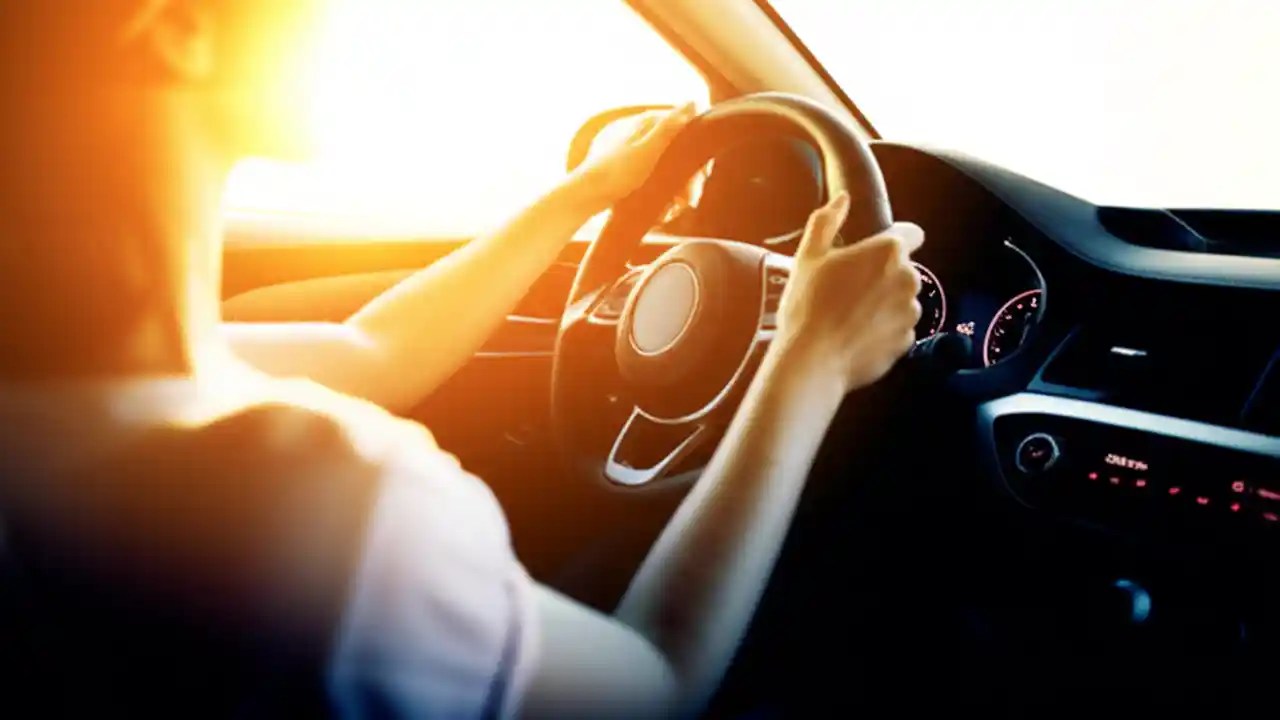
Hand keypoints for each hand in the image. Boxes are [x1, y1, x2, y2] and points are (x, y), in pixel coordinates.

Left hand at [565, 103, 696, 210]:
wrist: (586, 194)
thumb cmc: (617, 172)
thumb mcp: (648, 149)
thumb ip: (670, 127)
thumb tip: (692, 103)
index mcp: (649, 123)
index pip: (688, 131)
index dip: (698, 155)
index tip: (700, 177)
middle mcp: (644, 133)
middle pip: (679, 154)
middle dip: (686, 180)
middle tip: (686, 202)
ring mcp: (638, 151)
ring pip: (669, 170)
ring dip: (675, 191)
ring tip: (672, 210)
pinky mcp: (632, 169)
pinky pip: (655, 180)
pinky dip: (660, 195)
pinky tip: (660, 210)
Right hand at [775, 192, 924, 392]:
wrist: (812, 360)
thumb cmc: (808, 305)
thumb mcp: (808, 255)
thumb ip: (827, 220)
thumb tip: (842, 199)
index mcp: (888, 251)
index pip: (911, 234)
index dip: (893, 239)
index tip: (872, 253)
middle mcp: (909, 279)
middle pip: (902, 270)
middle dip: (882, 276)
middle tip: (847, 289)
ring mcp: (910, 312)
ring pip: (901, 300)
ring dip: (884, 304)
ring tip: (850, 315)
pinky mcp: (907, 341)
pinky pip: (898, 329)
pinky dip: (883, 330)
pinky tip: (856, 335)